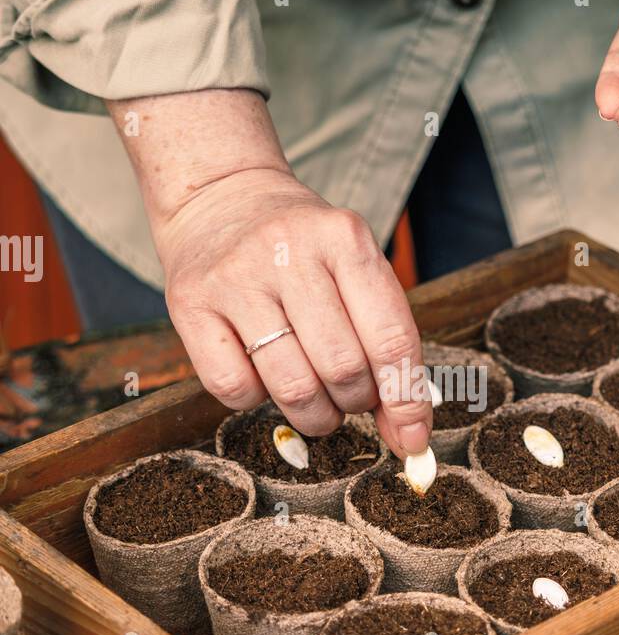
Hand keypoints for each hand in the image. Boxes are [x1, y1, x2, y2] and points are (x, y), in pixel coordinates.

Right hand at [152, 169, 430, 457]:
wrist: (220, 196)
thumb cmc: (301, 248)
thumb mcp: (352, 266)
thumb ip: (384, 339)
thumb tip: (408, 429)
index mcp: (345, 238)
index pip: (391, 338)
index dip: (407, 400)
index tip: (412, 438)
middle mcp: (289, 251)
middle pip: (342, 369)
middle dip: (357, 403)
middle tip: (351, 397)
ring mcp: (235, 277)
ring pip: (292, 387)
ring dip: (315, 415)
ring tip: (317, 402)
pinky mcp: (190, 303)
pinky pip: (234, 389)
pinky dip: (257, 400)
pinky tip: (262, 375)